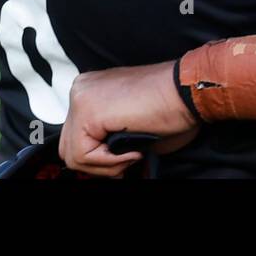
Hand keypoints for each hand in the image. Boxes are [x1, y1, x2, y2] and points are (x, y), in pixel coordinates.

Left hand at [58, 61, 199, 176]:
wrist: (187, 90)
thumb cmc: (170, 106)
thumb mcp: (126, 124)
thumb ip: (105, 137)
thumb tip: (98, 159)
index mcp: (89, 90)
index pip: (76, 136)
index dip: (100, 156)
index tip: (125, 155)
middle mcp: (80, 90)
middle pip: (68, 146)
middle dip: (97, 163)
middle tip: (127, 158)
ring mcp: (81, 98)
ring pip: (72, 154)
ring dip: (104, 165)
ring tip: (131, 153)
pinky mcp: (87, 111)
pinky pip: (82, 155)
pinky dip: (108, 163)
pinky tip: (131, 150)